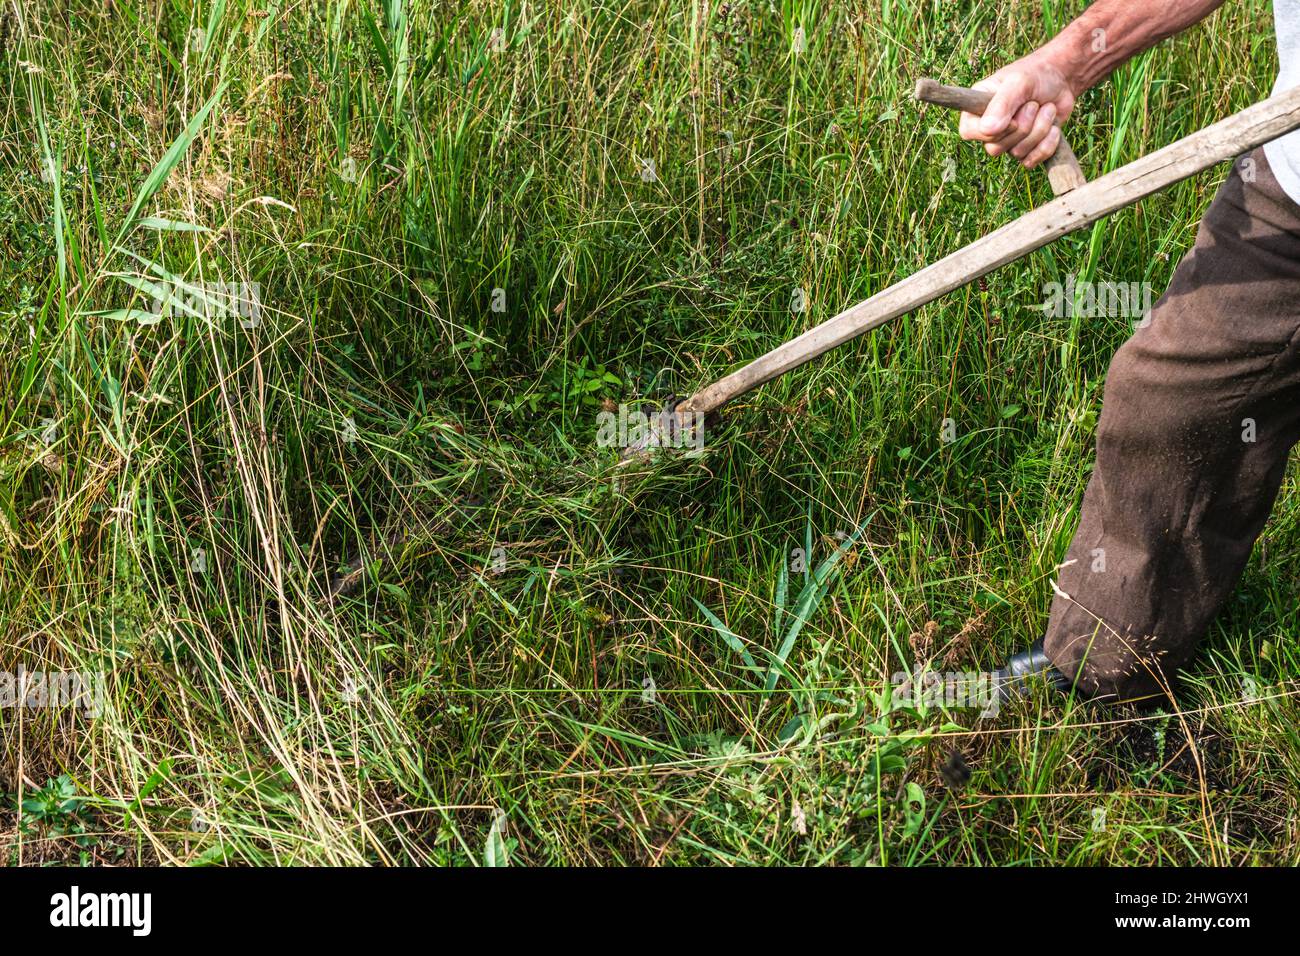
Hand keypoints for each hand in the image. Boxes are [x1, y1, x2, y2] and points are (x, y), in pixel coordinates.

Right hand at [958, 55, 1077, 169]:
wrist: (1063, 79)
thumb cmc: (1036, 75)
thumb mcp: (1019, 82)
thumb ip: (1002, 104)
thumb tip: (987, 130)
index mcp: (977, 108)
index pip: (968, 132)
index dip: (990, 131)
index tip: (1011, 118)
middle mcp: (989, 128)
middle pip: (995, 148)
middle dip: (1022, 127)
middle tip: (1034, 104)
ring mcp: (1007, 142)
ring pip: (1017, 153)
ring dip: (1039, 130)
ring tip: (1047, 108)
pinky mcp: (1026, 151)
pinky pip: (1031, 161)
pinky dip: (1048, 144)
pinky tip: (1053, 127)